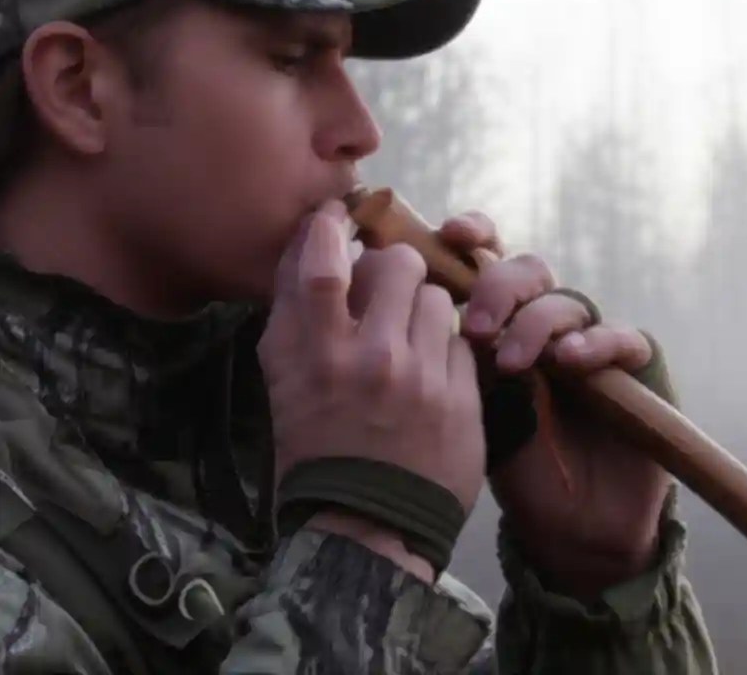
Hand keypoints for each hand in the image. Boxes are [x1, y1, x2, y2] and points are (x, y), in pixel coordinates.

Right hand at [259, 201, 486, 575]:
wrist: (366, 527)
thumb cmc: (316, 451)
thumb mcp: (283, 384)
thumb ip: (295, 316)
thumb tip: (310, 246)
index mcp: (310, 354)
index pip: (321, 262)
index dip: (330, 228)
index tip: (338, 219)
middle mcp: (366, 358)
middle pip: (398, 264)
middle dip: (397, 268)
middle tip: (390, 291)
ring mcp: (419, 378)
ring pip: (438, 298)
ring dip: (426, 311)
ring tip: (414, 342)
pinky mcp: (461, 399)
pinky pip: (464, 343)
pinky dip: (449, 352)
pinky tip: (435, 379)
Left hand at [439, 211, 672, 597]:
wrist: (570, 525)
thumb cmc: (511, 466)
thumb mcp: (468, 409)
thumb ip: (446, 358)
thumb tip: (392, 309)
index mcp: (501, 322)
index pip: (488, 260)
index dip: (473, 236)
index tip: (449, 234)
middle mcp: (547, 323)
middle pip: (527, 270)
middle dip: (499, 286)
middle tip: (477, 326)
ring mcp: (592, 341)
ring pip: (567, 302)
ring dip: (537, 323)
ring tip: (515, 360)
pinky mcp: (635, 366)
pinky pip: (619, 337)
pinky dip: (593, 343)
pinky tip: (570, 362)